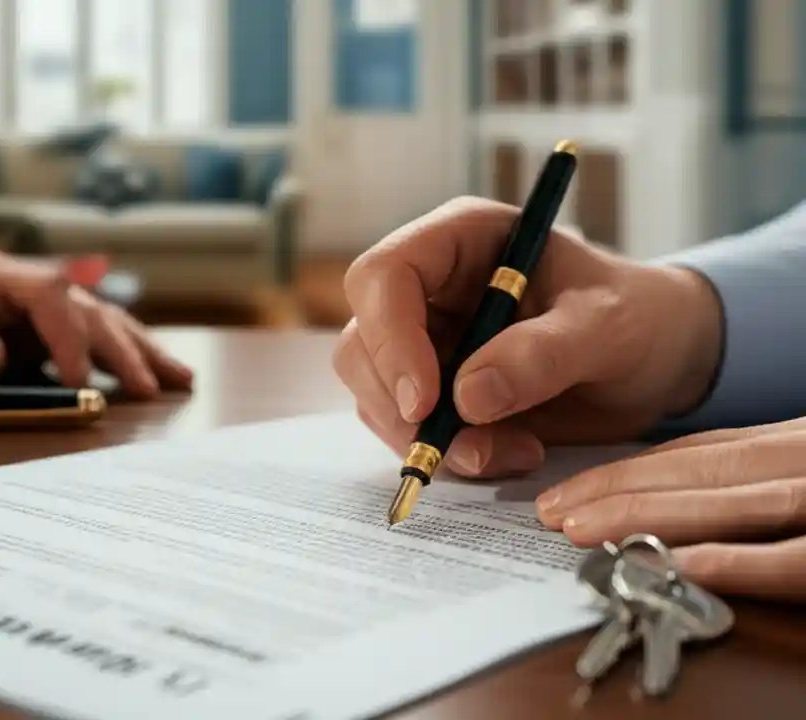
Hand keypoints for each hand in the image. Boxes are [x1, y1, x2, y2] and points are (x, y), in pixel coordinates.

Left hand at [0, 250, 191, 398]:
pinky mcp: (27, 336)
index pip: (46, 295)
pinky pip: (82, 343)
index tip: (78, 378)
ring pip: (95, 322)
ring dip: (136, 348)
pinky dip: (117, 358)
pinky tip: (149, 374)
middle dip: (123, 346)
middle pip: (85, 309)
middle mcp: (17, 288)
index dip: (68, 335)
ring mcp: (26, 311)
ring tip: (179, 378)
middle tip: (156, 386)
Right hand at [333, 197, 723, 476]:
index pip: (384, 276)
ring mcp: (424, 341)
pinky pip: (408, 431)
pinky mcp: (434, 391)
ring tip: (514, 452)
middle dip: (406, 407)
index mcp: (460, 241)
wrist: (658, 361)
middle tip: (469, 449)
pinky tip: (513, 452)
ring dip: (433, 440)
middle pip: (364, 344)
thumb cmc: (638, 317)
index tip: (425, 402)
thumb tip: (467, 397)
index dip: (391, 338)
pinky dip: (452, 456)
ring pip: (378, 396)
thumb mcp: (608, 327)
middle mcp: (428, 288)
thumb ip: (543, 354)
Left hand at [536, 421, 805, 601]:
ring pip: (736, 504)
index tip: (564, 494)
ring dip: (654, 516)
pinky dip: (738, 562)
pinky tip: (681, 566)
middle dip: (621, 492)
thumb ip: (754, 484)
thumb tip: (674, 503)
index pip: (701, 453)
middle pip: (704, 470)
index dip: (627, 473)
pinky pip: (795, 557)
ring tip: (582, 530)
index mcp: (793, 444)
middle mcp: (803, 458)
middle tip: (551, 513)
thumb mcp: (799, 470)